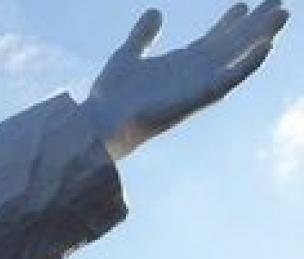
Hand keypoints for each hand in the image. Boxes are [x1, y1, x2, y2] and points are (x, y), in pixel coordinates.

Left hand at [82, 2, 288, 158]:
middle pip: (231, 44)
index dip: (228, 23)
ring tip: (282, 15)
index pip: (211, 40)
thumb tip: (155, 12)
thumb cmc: (111, 96)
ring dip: (261, 36)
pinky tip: (266, 46)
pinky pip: (231, 78)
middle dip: (254, 25)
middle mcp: (194, 73)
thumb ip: (143, 35)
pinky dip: (249, 63)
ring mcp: (200, 84)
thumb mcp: (127, 55)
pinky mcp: (201, 96)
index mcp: (179, 64)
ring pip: (238, 55)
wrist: (102, 120)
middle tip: (277, 3)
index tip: (243, 5)